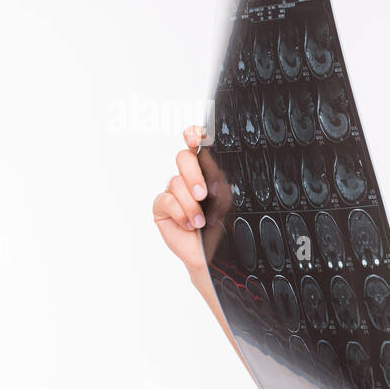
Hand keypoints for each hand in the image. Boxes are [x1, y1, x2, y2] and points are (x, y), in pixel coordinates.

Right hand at [151, 124, 217, 273]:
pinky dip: (180, 213)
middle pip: (183, 157)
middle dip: (193, 175)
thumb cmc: (223, 226)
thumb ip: (219, 179)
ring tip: (200, 221)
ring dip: (190, 204)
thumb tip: (211, 168)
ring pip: (175, 182)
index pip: (197, 144)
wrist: (213, 253)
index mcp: (207, 170)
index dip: (193, 135)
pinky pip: (166, 200)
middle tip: (203, 195)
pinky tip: (189, 224)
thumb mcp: (227, 199)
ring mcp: (174, 191)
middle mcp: (188, 177)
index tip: (194, 138)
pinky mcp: (162, 206)